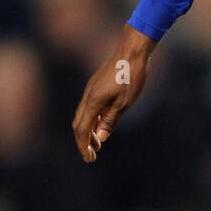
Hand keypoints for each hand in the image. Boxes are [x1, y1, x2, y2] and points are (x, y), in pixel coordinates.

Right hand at [72, 25, 155, 161]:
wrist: (132, 50)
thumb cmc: (132, 75)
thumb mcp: (125, 102)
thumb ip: (112, 120)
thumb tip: (100, 137)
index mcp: (94, 101)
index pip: (82, 129)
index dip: (83, 146)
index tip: (89, 159)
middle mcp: (88, 96)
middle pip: (79, 124)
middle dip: (83, 141)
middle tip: (92, 155)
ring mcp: (91, 89)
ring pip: (83, 115)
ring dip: (88, 130)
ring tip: (98, 143)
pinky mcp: (95, 85)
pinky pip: (89, 107)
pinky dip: (92, 119)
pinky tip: (101, 124)